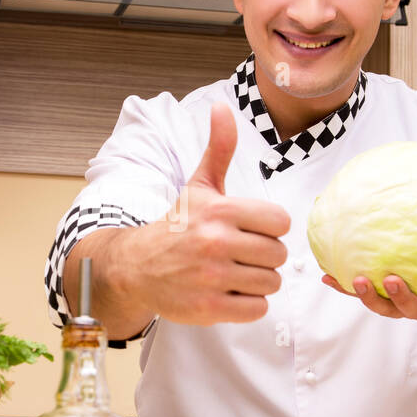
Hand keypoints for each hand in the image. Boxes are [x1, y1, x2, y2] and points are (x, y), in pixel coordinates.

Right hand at [127, 100, 290, 324]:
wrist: (135, 266)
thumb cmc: (176, 226)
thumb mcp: (198, 186)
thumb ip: (219, 149)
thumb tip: (222, 107)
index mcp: (220, 210)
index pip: (280, 222)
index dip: (269, 227)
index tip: (250, 229)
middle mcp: (216, 243)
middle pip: (278, 255)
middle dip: (264, 257)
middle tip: (241, 254)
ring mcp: (212, 278)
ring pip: (270, 283)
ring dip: (258, 281)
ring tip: (235, 273)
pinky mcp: (209, 308)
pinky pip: (257, 309)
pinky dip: (248, 304)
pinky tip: (229, 292)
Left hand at [320, 211, 416, 325]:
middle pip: (411, 309)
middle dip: (400, 297)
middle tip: (391, 279)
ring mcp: (402, 308)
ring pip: (383, 308)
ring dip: (366, 296)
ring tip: (353, 279)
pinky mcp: (382, 302)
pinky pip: (361, 296)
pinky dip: (343, 287)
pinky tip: (325, 276)